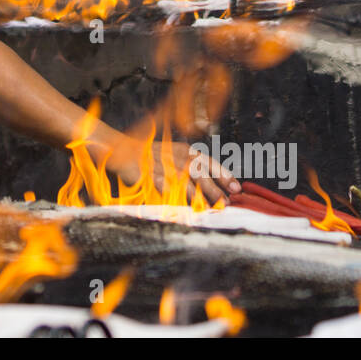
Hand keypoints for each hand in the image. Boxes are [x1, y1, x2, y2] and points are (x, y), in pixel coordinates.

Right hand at [109, 140, 238, 205]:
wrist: (123, 150)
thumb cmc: (153, 155)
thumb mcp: (174, 155)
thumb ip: (192, 168)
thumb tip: (214, 185)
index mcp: (184, 150)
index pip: (209, 162)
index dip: (223, 175)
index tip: (236, 187)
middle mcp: (176, 157)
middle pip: (200, 174)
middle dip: (215, 190)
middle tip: (226, 203)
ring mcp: (163, 166)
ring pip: (185, 182)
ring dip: (199, 197)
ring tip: (210, 208)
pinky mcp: (150, 175)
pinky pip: (166, 187)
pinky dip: (176, 197)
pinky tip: (185, 206)